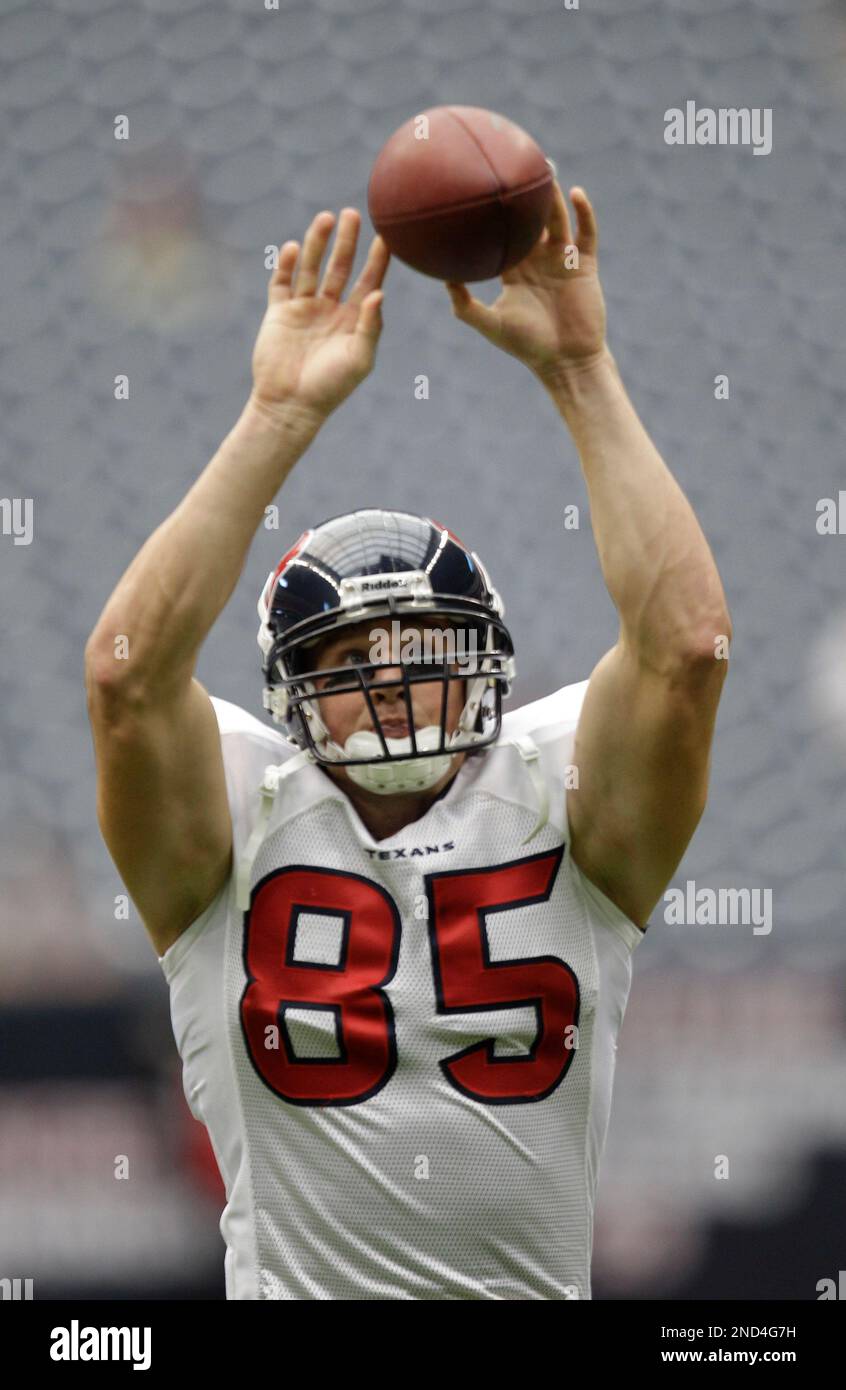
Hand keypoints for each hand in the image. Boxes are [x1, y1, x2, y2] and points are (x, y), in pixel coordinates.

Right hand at [250, 208, 389, 421]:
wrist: (291, 405)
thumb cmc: (331, 386)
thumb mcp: (359, 358)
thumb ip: (371, 326)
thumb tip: (380, 293)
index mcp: (354, 319)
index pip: (369, 281)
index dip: (377, 259)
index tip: (388, 235)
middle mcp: (330, 309)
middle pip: (340, 267)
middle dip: (347, 241)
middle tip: (353, 213)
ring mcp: (304, 309)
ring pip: (311, 267)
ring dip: (317, 243)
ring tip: (325, 219)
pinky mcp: (279, 313)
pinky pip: (282, 283)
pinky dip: (285, 265)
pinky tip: (291, 247)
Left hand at [445, 182, 606, 382]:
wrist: (566, 361)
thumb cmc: (527, 346)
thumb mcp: (491, 324)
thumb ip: (466, 304)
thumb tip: (442, 278)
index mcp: (515, 271)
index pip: (501, 235)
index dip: (492, 215)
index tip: (479, 188)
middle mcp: (538, 260)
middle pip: (530, 220)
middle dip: (522, 195)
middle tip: (510, 163)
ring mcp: (562, 260)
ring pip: (557, 219)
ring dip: (551, 195)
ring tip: (543, 168)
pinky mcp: (585, 264)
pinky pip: (586, 232)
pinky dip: (583, 212)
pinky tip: (575, 193)